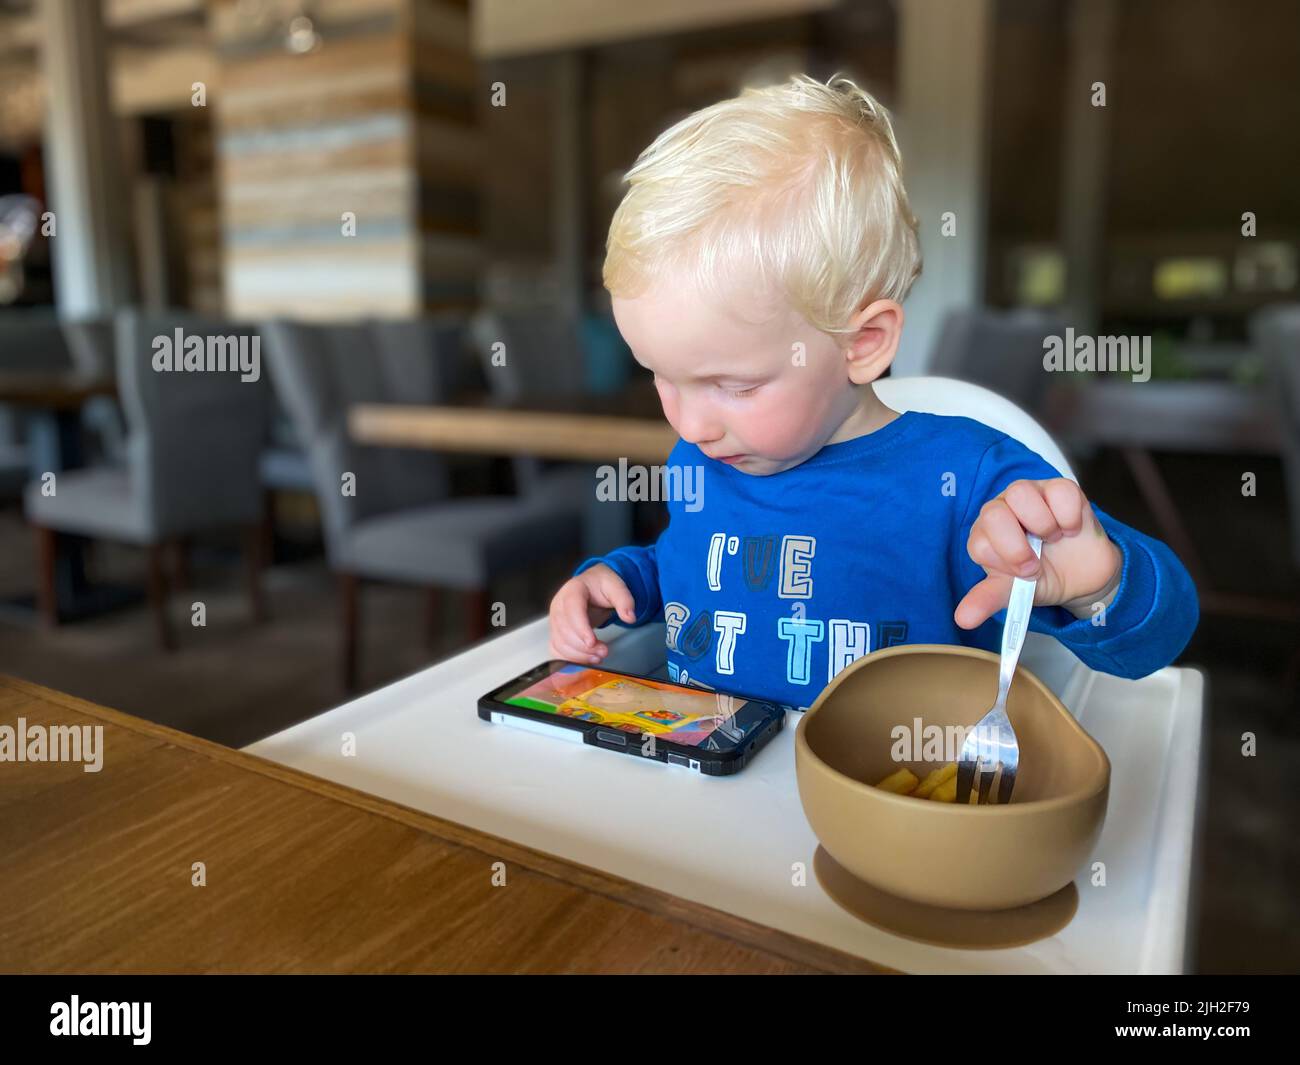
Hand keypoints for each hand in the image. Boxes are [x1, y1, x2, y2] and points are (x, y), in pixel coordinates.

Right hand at [548, 563, 637, 663]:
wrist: (591, 586)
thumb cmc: (600, 586)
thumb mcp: (616, 587)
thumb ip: (624, 600)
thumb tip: (630, 617)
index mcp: (573, 590)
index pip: (572, 609)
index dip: (580, 627)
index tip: (592, 642)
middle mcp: (559, 605)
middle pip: (565, 629)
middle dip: (584, 646)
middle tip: (603, 651)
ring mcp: (555, 619)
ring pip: (560, 642)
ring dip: (578, 655)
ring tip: (598, 657)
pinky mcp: (556, 632)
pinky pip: (557, 649)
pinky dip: (569, 659)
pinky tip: (585, 660)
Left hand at [955, 478, 1122, 629]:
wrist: (1083, 575)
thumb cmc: (1042, 576)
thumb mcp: (1014, 591)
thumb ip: (987, 599)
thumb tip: (963, 619)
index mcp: (984, 533)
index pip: (979, 543)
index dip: (1004, 564)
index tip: (1023, 574)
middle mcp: (1001, 508)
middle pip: (993, 513)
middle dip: (1017, 547)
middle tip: (1036, 563)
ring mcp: (1030, 494)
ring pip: (1021, 493)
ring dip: (1043, 526)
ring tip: (1053, 540)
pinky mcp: (1060, 487)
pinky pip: (1061, 491)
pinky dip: (1069, 518)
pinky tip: (1070, 529)